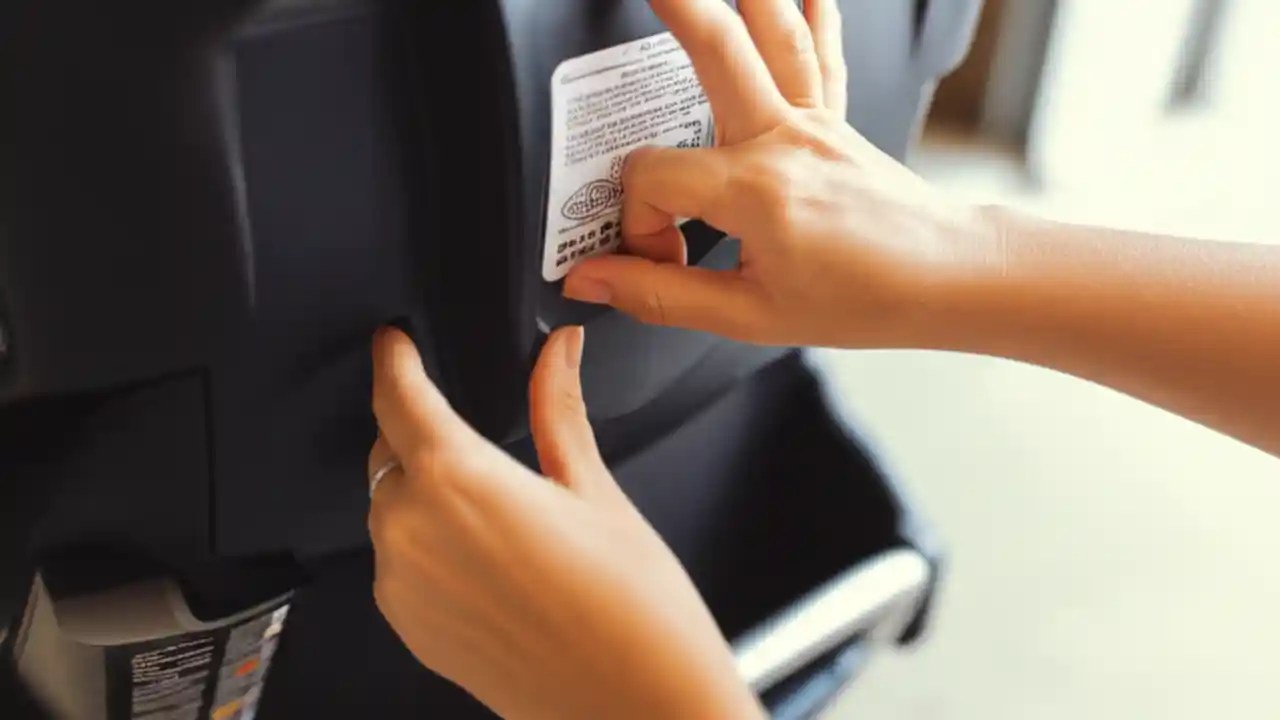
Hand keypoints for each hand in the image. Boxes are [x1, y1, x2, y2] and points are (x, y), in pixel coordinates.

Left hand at [367, 326, 764, 719]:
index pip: (398, 395)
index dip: (393, 359)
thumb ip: (559, 411)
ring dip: (421, 491)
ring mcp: (404, 586)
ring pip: (390, 508)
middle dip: (418, 432)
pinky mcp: (409, 627)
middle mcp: (414, 530)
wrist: (634, 705)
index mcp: (457, 479)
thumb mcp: (594, 491)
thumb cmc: (630, 610)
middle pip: (389, 452)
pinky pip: (398, 563)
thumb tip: (558, 354)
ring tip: (495, 509)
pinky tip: (486, 557)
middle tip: (473, 437)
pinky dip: (424, 544)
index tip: (393, 344)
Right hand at [563, 0, 996, 348]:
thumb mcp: (750, 316)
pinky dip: (810, 15)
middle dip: (677, 6)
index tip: (661, 255)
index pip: (656, 177)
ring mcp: (813, 122)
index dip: (639, 220)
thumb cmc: (865, 300)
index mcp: (755, 191)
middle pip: (718, 50)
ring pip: (774, 35)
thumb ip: (661, 294)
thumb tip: (594, 280)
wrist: (945, 279)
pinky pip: (818, 54)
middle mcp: (784, 141)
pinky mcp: (835, 120)